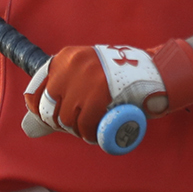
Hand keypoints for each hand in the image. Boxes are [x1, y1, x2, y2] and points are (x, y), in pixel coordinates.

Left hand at [21, 39, 192, 142]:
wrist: (156, 70)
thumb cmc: (126, 71)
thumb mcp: (92, 65)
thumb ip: (73, 77)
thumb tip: (49, 104)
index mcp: (67, 56)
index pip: (37, 84)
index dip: (36, 105)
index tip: (42, 115)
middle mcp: (71, 66)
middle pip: (50, 106)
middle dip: (58, 122)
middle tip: (73, 126)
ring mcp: (83, 81)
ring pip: (66, 119)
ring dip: (76, 130)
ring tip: (88, 130)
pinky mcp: (97, 97)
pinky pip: (84, 125)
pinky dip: (89, 134)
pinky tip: (95, 135)